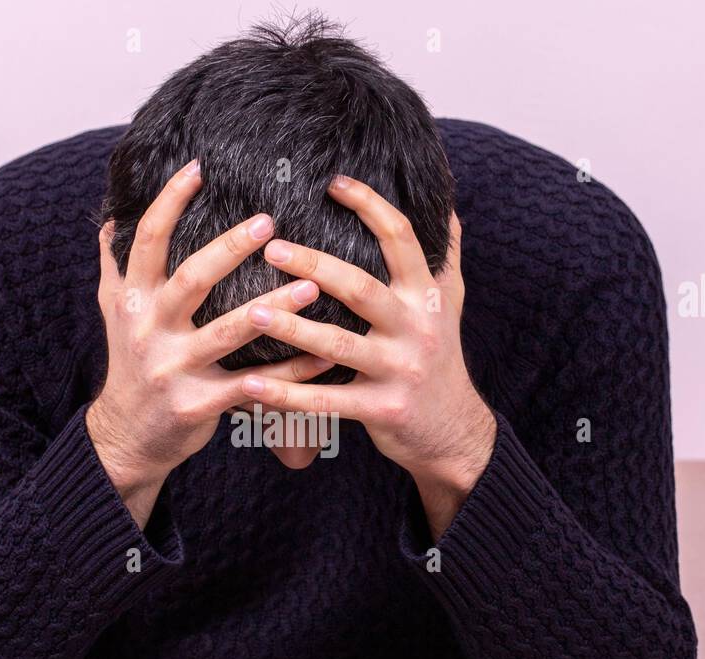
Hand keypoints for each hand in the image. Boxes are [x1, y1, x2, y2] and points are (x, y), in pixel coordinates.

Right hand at [88, 159, 333, 526]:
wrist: (126, 437)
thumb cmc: (131, 366)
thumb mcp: (115, 315)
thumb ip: (116, 266)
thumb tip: (110, 218)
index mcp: (133, 301)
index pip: (148, 241)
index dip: (169, 202)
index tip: (199, 168)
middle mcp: (149, 331)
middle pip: (190, 279)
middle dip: (229, 248)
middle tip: (270, 222)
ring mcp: (173, 369)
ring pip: (228, 333)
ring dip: (273, 307)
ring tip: (313, 285)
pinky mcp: (198, 406)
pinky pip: (253, 386)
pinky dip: (291, 373)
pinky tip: (324, 356)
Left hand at [237, 174, 495, 538]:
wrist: (454, 431)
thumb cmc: (440, 358)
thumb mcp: (450, 303)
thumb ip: (445, 255)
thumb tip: (444, 203)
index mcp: (426, 294)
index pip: (400, 238)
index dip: (369, 206)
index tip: (332, 182)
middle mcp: (414, 327)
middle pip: (360, 288)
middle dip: (315, 266)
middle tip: (271, 248)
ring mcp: (398, 370)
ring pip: (338, 345)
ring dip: (293, 328)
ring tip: (253, 312)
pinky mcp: (381, 410)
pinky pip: (326, 402)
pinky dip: (286, 395)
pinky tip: (249, 386)